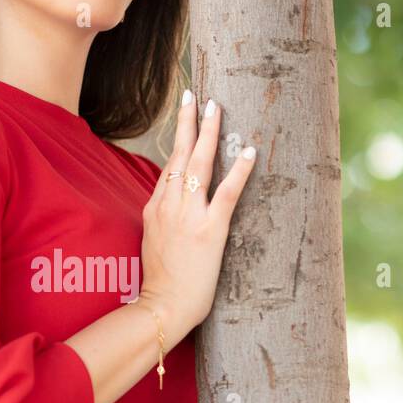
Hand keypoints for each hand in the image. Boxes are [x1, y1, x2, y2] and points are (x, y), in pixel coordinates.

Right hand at [138, 90, 256, 344]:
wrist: (162, 306)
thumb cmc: (162, 283)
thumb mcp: (153, 243)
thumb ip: (164, 221)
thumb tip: (177, 208)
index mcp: (155, 209)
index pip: (168, 166)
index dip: (178, 141)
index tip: (186, 118)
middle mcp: (169, 205)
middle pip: (178, 154)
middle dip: (188, 122)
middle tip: (196, 95)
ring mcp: (188, 216)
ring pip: (198, 164)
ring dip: (209, 133)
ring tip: (217, 107)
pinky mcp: (209, 230)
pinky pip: (226, 193)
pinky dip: (238, 170)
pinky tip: (249, 151)